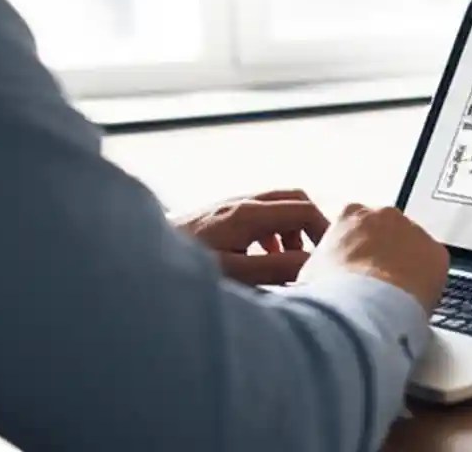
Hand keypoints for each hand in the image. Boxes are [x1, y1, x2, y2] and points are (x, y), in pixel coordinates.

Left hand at [179, 190, 329, 285]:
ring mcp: (228, 206)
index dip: (325, 229)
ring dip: (292, 229)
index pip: (303, 208)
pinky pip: (258, 214)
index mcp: (249, 213)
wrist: (138, 259)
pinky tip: (265, 256)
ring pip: (275, 205)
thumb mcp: (237, 273)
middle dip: (312, 223)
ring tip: (293, 261)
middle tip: (320, 253)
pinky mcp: (217, 215)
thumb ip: (277, 266)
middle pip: (292, 197)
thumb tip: (314, 263)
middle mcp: (240, 202)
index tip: (333, 255)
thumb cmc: (188, 268)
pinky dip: (273, 231)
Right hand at [298, 204, 449, 312]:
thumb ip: (319, 268)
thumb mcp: (308, 275)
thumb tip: (316, 283)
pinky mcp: (436, 253)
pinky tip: (411, 302)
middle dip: (382, 256)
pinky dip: (425, 282)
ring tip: (394, 299)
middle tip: (375, 288)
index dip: (355, 253)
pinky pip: (432, 266)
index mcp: (349, 214)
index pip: (355, 228)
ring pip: (412, 249)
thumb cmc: (331, 294)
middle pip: (387, 234)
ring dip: (405, 267)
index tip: (354, 272)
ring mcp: (413, 231)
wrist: (362, 310)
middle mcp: (384, 214)